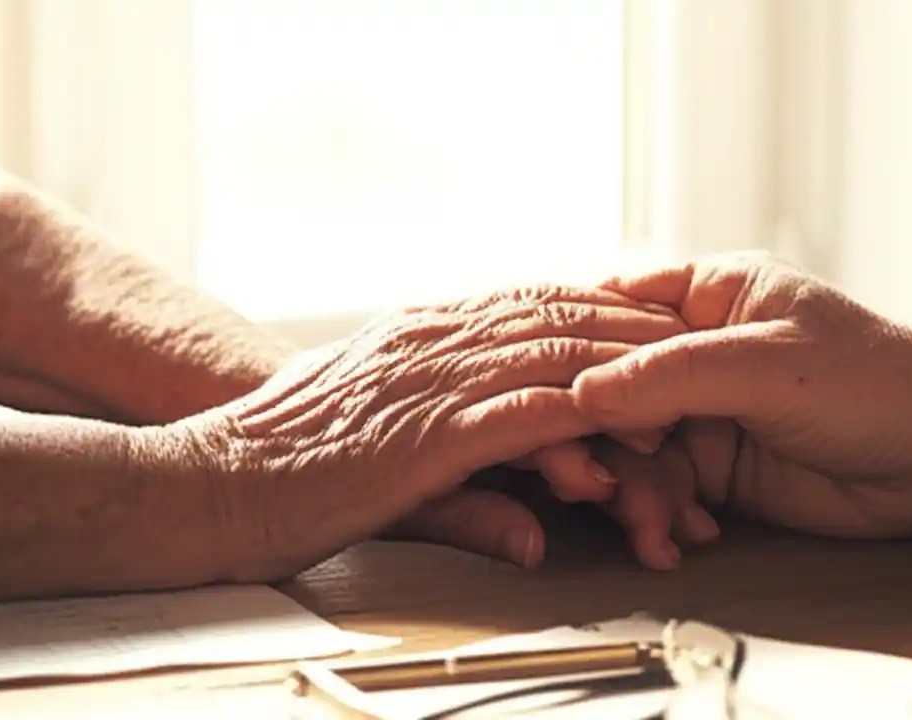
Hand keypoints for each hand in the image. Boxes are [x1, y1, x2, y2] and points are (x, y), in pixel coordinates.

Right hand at [164, 285, 684, 580]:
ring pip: (551, 358)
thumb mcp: (382, 447)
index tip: (654, 320)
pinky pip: (516, 415)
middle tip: (697, 342)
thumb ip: (458, 464)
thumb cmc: (289, 468)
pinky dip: (573, 416)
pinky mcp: (423, 438)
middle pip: (558, 320)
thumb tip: (528, 521)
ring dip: (624, 369)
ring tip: (686, 379)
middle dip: (634, 332)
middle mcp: (433, 342)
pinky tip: (615, 422)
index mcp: (423, 332)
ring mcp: (429, 385)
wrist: (214, 485)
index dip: (600, 310)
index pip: (532, 305)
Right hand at [573, 252, 911, 542]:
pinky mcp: (714, 466)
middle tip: (600, 487)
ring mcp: (703, 409)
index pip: (612, 307)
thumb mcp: (766, 366)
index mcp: (708, 293)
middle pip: (607, 389)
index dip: (575, 353)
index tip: (553, 397)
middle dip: (600, 444)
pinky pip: (658, 488)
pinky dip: (659, 518)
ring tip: (653, 528)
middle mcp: (696, 348)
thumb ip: (672, 375)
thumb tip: (582, 391)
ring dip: (631, 494)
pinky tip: (675, 538)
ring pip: (626, 447)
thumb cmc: (877, 384)